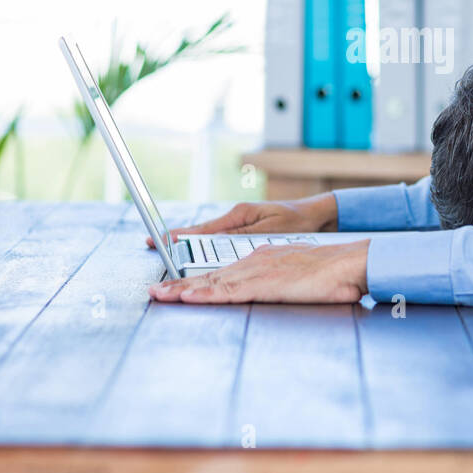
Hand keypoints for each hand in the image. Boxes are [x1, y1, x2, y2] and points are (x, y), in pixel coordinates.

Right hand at [147, 193, 337, 248]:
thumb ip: (245, 236)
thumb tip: (217, 243)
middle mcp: (237, 219)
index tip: (159, 239)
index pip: (202, 230)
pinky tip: (198, 256)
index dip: (178, 237)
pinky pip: (222, 243)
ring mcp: (241, 226)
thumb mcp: (272, 230)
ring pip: (210, 240)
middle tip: (153, 244)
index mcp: (239, 216)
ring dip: (190, 245)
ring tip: (166, 248)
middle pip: (200, 234)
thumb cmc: (299, 221)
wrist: (319, 215)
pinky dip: (208, 248)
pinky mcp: (248, 233)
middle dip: (177, 240)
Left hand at [149, 239, 369, 303]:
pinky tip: (187, 297)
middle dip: (178, 284)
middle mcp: (254, 262)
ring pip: (212, 282)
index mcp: (262, 260)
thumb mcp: (300, 275)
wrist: (349, 262)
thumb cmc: (332, 272)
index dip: (197, 279)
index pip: (223, 272)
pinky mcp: (263, 284)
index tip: (176, 287)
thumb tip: (279, 288)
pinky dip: (204, 293)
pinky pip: (227, 290)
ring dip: (182, 290)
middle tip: (154, 291)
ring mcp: (257, 272)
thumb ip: (284, 281)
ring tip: (158, 295)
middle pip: (210, 275)